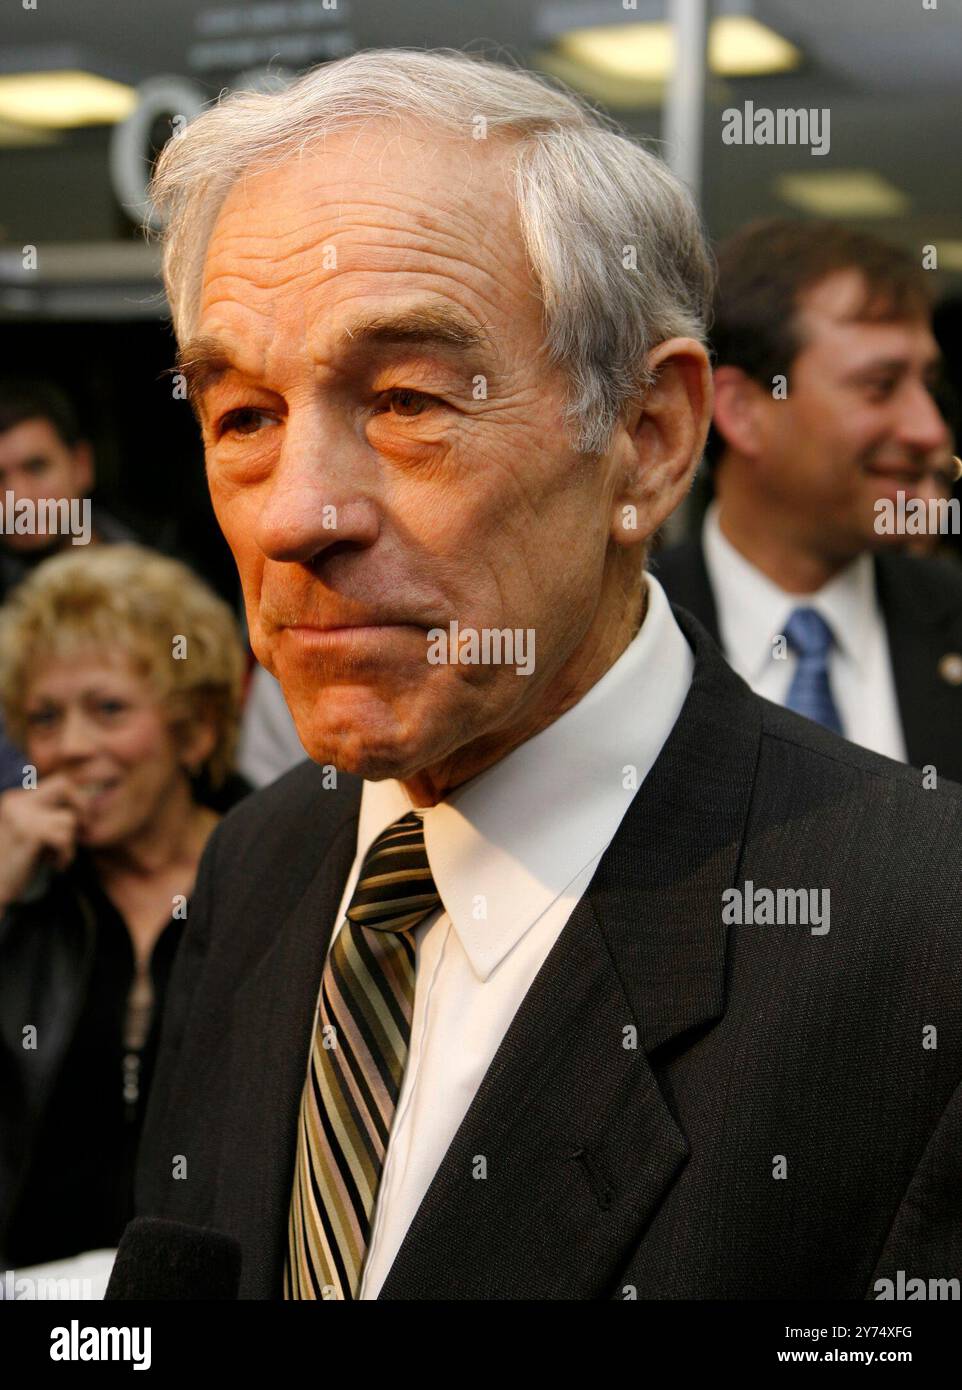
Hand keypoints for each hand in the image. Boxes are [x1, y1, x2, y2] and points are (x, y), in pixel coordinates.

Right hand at [0, 774, 86, 909]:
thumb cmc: (17, 867)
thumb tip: (89, 804)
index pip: (59, 782)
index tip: (84, 820)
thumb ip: (52, 817)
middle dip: (82, 805)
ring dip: (69, 844)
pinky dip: (66, 855)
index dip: (78, 797)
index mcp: (16, 801)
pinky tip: (55, 866)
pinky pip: (65, 838)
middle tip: (84, 829)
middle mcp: (17, 803)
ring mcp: (22, 816)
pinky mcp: (29, 833)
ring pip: (68, 819)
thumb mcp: (33, 835)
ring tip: (54, 858)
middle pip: (63, 784)